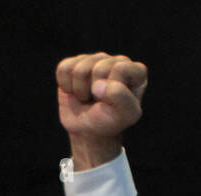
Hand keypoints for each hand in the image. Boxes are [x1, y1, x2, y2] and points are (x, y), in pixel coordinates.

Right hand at [55, 52, 146, 169]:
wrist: (88, 131)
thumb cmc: (110, 122)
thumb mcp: (125, 116)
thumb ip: (121, 98)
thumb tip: (98, 85)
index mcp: (136, 72)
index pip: (120, 69)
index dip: (112, 90)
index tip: (114, 103)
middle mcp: (116, 61)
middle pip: (98, 69)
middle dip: (95, 92)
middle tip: (99, 102)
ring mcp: (94, 60)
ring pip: (80, 70)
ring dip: (80, 91)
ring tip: (88, 98)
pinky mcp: (74, 63)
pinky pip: (64, 69)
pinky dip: (66, 86)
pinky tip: (76, 92)